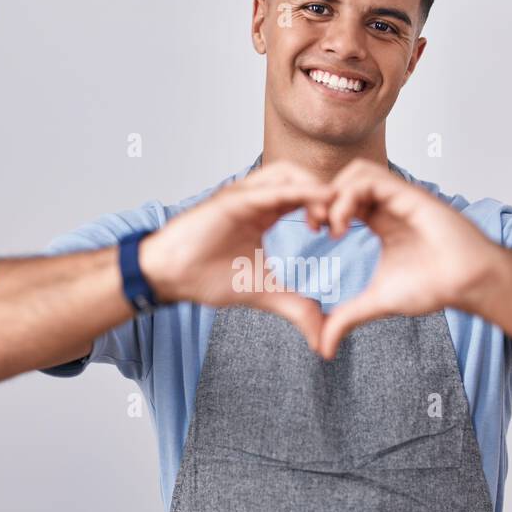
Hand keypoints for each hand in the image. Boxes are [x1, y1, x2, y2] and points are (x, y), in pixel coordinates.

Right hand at [138, 161, 336, 351]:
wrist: (171, 277)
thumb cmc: (207, 277)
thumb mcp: (265, 293)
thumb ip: (296, 308)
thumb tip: (323, 337)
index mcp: (266, 212)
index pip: (305, 195)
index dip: (328, 207)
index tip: (341, 231)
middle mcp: (256, 197)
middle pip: (302, 177)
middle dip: (327, 195)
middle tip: (340, 224)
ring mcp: (244, 195)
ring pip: (289, 174)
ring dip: (316, 189)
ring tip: (331, 216)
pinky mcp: (233, 200)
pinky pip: (273, 190)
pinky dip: (300, 192)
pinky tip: (320, 202)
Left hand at [316, 159, 500, 359]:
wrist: (468, 282)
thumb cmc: (434, 286)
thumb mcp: (378, 302)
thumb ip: (349, 318)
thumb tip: (324, 347)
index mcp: (381, 220)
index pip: (343, 196)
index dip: (323, 207)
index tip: (313, 231)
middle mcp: (390, 203)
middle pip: (346, 177)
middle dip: (322, 195)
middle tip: (313, 225)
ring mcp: (401, 196)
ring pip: (357, 171)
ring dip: (335, 193)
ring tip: (330, 226)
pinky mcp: (411, 195)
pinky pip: (371, 179)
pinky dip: (348, 196)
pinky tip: (344, 225)